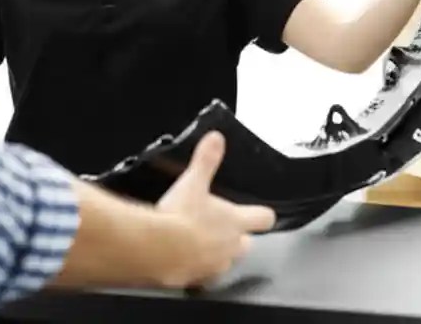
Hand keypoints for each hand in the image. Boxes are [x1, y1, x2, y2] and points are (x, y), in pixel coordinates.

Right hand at [153, 131, 275, 287]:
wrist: (157, 250)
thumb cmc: (179, 218)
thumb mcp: (193, 181)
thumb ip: (206, 160)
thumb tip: (216, 140)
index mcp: (235, 223)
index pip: (263, 219)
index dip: (262, 215)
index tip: (262, 213)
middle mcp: (230, 248)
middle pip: (245, 245)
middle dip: (237, 238)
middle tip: (221, 227)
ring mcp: (213, 267)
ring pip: (223, 262)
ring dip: (214, 254)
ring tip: (195, 243)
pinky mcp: (194, 280)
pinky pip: (200, 277)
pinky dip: (192, 268)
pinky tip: (178, 259)